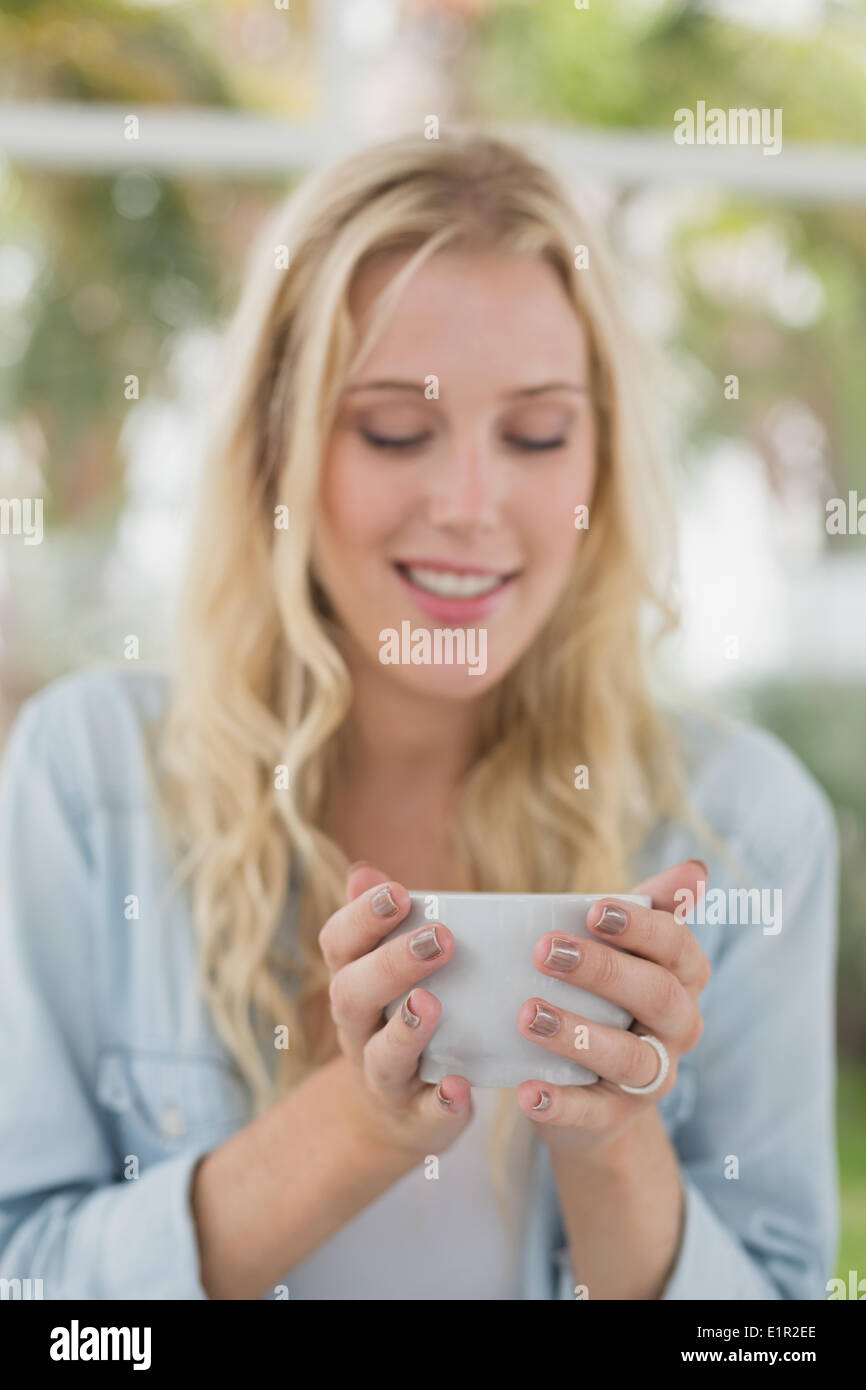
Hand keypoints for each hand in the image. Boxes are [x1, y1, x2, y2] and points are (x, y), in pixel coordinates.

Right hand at [318, 863, 472, 1160]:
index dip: (361, 917)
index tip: (398, 892)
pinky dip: (441, 1101)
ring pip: (380, 1057)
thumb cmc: (399, 1018)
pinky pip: (425, 1113)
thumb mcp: (385, 972)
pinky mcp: (417, 1117)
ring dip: (405, 1030)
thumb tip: (361, 869)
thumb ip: (380, 923)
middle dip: (391, 964)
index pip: (337, 945)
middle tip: (440, 938)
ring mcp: (383, 1077)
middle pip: (351, 995)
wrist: (398, 1114)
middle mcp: (357, 1030)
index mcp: (352, 983)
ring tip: (431, 1004)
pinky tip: (461, 1086)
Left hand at [514, 859, 710, 1154]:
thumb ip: (653, 906)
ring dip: (578, 1034)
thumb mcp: (626, 948)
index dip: (640, 926)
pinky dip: (560, 1103)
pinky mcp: (615, 1117)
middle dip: (604, 971)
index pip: (677, 947)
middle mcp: (679, 1028)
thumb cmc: (606, 995)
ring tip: (528, 1014)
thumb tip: (696, 869)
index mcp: (684, 979)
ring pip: (629, 1057)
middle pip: (657, 997)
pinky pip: (592, 1112)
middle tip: (544, 951)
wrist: (590, 1086)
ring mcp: (651, 1077)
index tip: (593, 908)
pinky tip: (527, 1091)